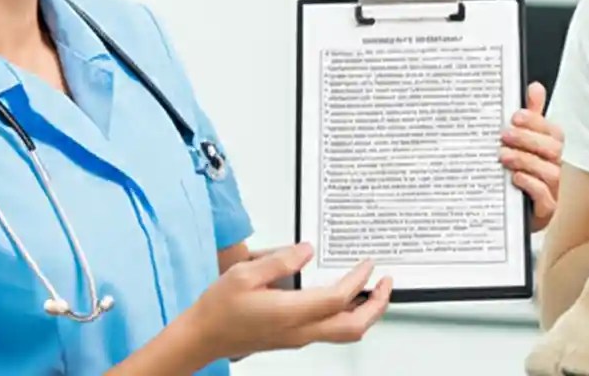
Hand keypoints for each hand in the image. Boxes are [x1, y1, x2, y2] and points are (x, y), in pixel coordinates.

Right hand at [185, 243, 392, 361]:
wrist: (202, 337)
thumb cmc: (219, 307)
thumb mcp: (245, 274)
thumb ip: (280, 261)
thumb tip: (307, 250)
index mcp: (291, 313)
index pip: (338, 299)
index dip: (358, 281)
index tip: (367, 263)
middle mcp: (300, 331)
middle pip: (353, 327)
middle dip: (376, 305)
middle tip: (386, 283)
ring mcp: (298, 338)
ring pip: (345, 333)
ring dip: (365, 313)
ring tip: (373, 291)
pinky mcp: (293, 338)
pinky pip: (331, 330)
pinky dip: (347, 316)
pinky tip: (344, 299)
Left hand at [499, 82, 563, 230]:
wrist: (513, 212)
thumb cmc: (520, 173)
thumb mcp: (522, 142)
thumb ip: (531, 117)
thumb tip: (535, 87)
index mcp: (550, 149)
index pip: (553, 131)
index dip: (536, 122)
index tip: (516, 116)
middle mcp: (554, 167)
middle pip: (554, 149)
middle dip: (529, 140)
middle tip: (504, 135)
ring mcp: (552, 189)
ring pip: (550, 172)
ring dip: (526, 161)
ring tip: (503, 156)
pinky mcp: (545, 209)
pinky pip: (546, 197)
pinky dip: (531, 185)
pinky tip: (515, 178)